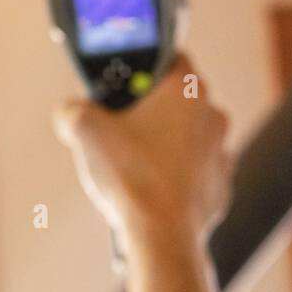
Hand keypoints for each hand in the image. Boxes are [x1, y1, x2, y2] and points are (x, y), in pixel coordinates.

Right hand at [53, 54, 231, 242]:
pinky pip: (195, 172)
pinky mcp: (220, 186)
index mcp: (186, 88)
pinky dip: (175, 178)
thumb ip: (71, 110)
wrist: (161, 234)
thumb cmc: (131, 176)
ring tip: (132, 167)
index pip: (168, 58)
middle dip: (148, 112)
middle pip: (175, 100)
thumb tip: (69, 112)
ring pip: (187, 137)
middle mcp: (212, 114)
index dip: (140, 70)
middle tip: (118, 131)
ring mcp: (221, 152)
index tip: (121, 88)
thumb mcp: (84, 130)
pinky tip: (150, 190)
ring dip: (163, 145)